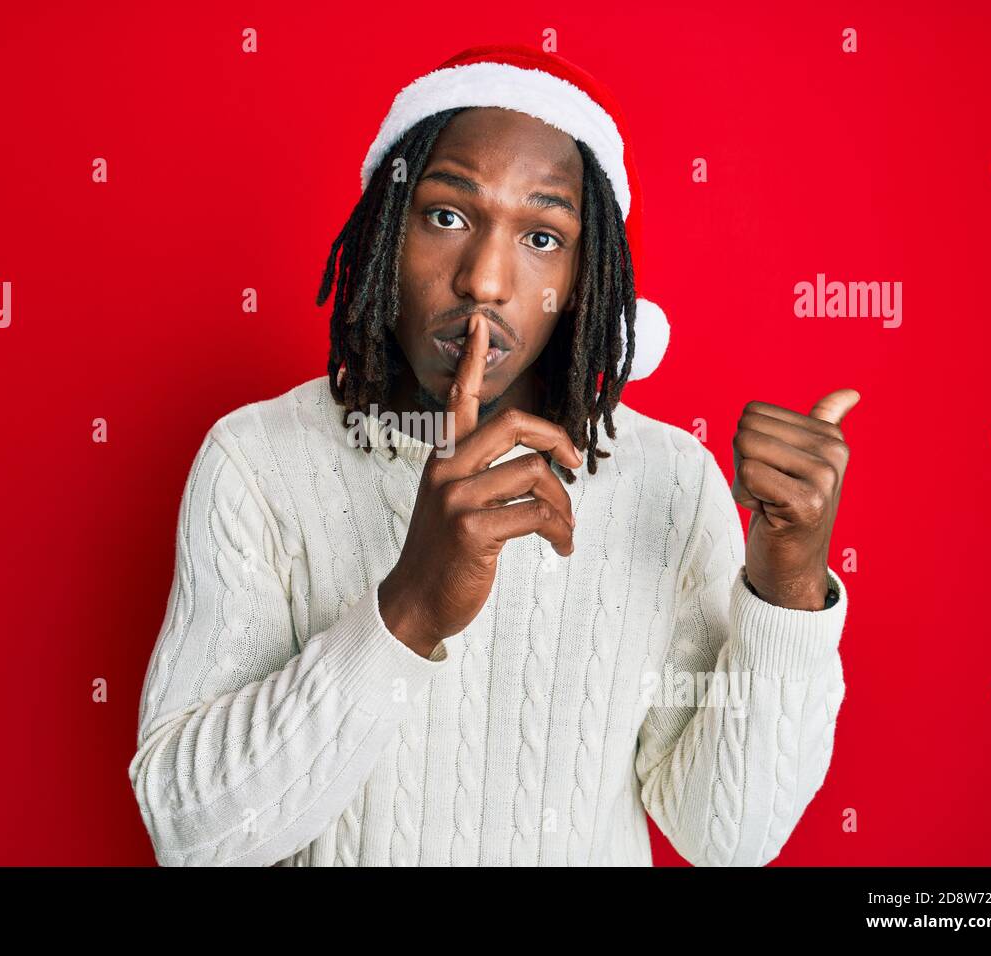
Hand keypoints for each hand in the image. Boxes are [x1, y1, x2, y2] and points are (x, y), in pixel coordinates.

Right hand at [377, 313, 583, 654]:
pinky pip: (535, 514)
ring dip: (563, 505)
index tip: (480, 326)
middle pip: (513, 425)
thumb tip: (538, 463)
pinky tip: (560, 547)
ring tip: (564, 529)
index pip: (459, 401)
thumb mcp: (453, 504)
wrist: (416, 603)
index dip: (472, 362)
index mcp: (443, 459)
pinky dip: (559, 531)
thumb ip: (481, 476)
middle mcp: (446, 470)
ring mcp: (456, 499)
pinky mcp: (471, 530)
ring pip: (533, 474)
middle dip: (555, 440)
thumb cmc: (444, 555)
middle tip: (574, 463)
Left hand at [730, 390, 859, 609]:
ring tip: (770, 502)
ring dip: (745, 482)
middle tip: (769, 491)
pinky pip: (748, 475)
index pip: (754, 413)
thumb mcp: (804, 462)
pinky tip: (770, 515)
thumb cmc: (788, 510)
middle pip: (747, 429)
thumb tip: (851, 393)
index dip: (750, 446)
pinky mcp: (807, 502)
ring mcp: (824, 477)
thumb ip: (824, 424)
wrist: (792, 565)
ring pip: (746, 450)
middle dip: (744, 463)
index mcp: (830, 436)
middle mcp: (834, 452)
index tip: (775, 474)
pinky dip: (747, 498)